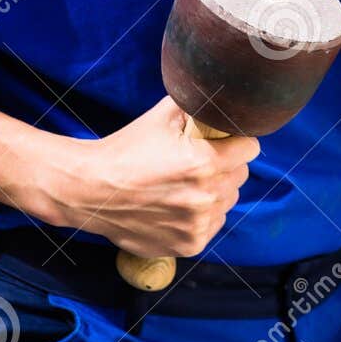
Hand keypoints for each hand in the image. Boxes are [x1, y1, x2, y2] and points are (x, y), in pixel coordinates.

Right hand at [48, 97, 257, 258]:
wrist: (90, 190)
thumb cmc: (125, 150)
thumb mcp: (162, 116)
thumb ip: (196, 105)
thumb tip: (220, 96)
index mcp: (204, 163)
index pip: (249, 149)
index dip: (238, 141)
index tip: (225, 141)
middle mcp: (205, 197)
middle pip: (240, 175)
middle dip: (226, 165)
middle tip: (200, 161)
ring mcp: (198, 224)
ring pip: (227, 201)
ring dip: (215, 191)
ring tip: (185, 184)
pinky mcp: (189, 245)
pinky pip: (213, 224)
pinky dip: (202, 216)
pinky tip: (178, 205)